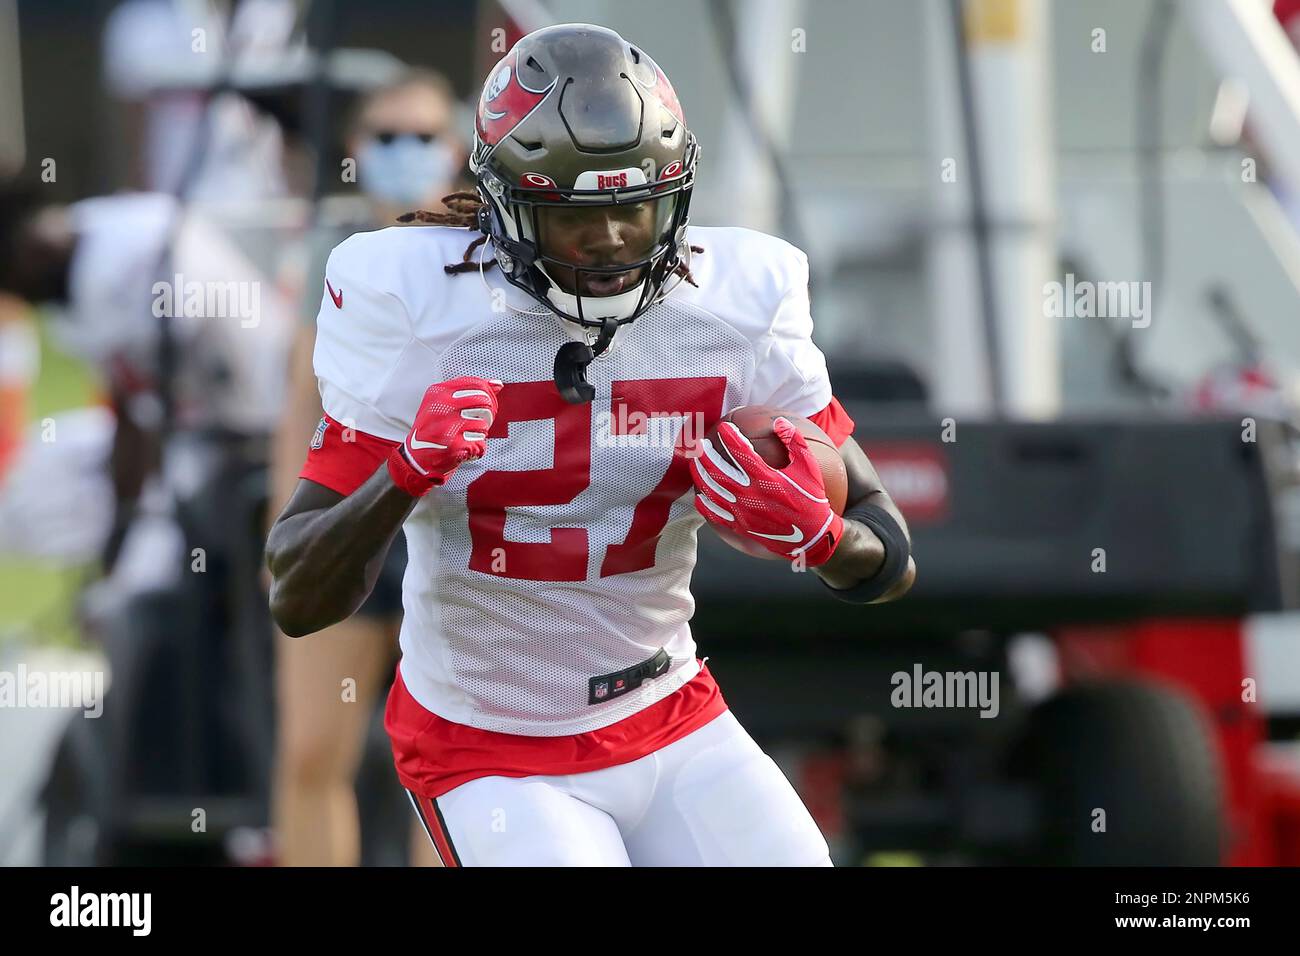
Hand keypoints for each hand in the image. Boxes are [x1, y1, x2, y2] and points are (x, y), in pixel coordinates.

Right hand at [387, 376, 502, 495]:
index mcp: (438, 392)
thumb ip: (470, 392)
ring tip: (466, 436)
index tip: (486, 403)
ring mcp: (447, 427)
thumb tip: (498, 384)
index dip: (488, 394)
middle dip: (487, 413)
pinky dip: (476, 448)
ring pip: (483, 424)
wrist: (417, 457)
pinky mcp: (454, 446)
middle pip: (484, 402)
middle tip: (478, 421)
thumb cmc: (434, 427)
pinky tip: (463, 448)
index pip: (477, 384)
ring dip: (480, 433)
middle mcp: (441, 407)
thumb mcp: (444, 403)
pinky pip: (480, 443)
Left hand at [690, 416, 842, 565]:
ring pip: (712, 491)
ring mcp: (742, 512)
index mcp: (766, 478)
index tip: (724, 427)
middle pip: (718, 471)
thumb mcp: (808, 467)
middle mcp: (750, 495)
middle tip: (700, 444)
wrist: (811, 535)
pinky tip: (699, 495)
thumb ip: (794, 442)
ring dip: (700, 475)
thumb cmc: (811, 498)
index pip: (741, 452)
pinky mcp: (740, 526)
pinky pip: (715, 514)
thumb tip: (780, 421)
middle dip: (706, 455)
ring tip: (695, 463)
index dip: (730, 437)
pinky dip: (704, 504)